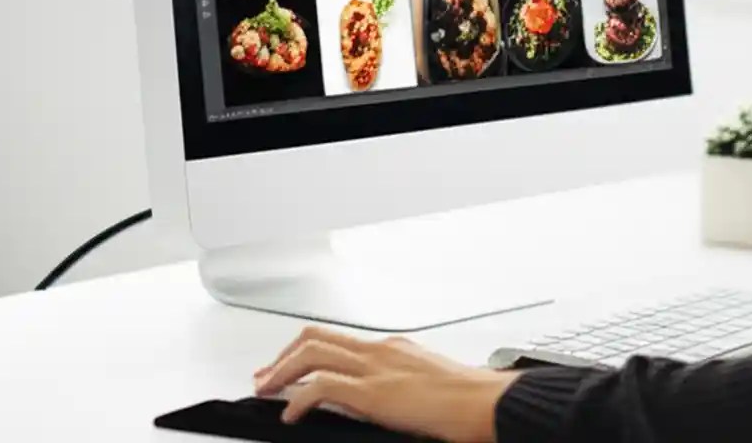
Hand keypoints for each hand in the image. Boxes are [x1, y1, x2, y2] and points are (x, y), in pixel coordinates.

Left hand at [253, 326, 519, 442]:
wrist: (485, 402)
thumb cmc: (469, 399)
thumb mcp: (428, 383)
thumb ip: (400, 384)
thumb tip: (382, 400)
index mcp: (394, 348)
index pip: (339, 340)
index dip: (305, 350)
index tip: (291, 367)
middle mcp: (380, 350)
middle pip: (316, 337)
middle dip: (284, 356)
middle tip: (267, 376)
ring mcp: (375, 368)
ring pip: (311, 353)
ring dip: (282, 370)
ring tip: (267, 389)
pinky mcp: (373, 392)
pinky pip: (321, 386)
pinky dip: (298, 398)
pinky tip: (291, 413)